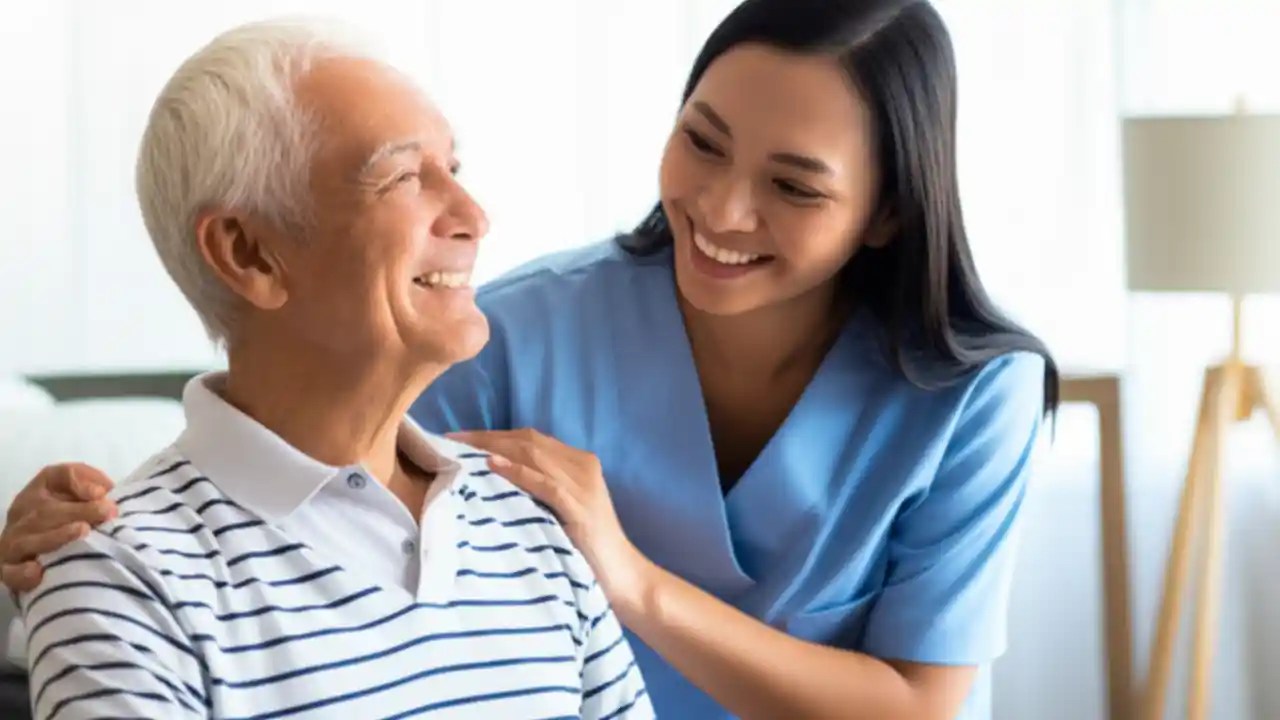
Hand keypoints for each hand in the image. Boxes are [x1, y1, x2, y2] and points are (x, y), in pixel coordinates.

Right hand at [1, 463, 116, 591]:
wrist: (32, 550)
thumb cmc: (68, 518)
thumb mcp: (80, 497)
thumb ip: (93, 487)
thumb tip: (103, 492)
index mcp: (40, 490)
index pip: (56, 476)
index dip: (78, 481)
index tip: (102, 493)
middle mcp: (23, 513)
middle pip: (46, 510)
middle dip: (79, 511)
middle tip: (107, 513)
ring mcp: (13, 541)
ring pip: (28, 540)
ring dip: (57, 536)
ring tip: (82, 531)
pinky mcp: (7, 568)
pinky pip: (10, 572)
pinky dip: (22, 573)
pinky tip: (37, 572)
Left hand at [448, 429, 654, 608]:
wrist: (624, 578)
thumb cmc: (588, 552)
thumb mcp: (560, 513)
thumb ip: (537, 492)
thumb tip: (491, 482)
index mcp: (579, 463)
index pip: (531, 439)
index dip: (494, 435)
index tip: (459, 439)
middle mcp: (582, 465)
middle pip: (528, 440)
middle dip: (487, 437)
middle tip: (451, 438)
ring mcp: (582, 484)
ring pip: (533, 454)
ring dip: (494, 448)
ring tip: (462, 447)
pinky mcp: (580, 506)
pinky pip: (544, 482)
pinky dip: (517, 472)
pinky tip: (492, 466)